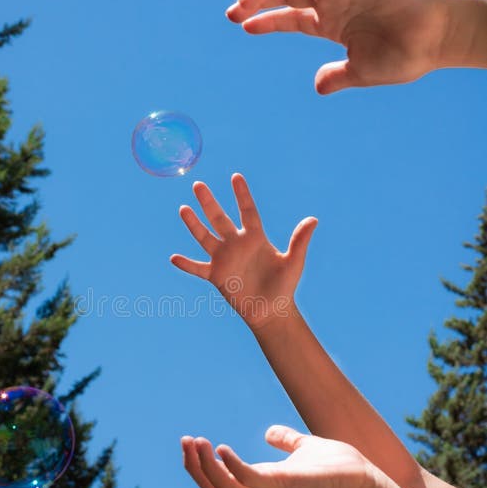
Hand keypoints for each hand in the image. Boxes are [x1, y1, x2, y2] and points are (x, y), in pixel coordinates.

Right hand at [170, 173, 315, 330]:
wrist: (271, 310)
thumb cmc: (284, 285)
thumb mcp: (294, 262)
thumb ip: (300, 240)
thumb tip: (313, 219)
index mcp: (255, 238)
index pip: (247, 211)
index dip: (242, 195)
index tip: (236, 177)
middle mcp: (236, 244)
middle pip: (219, 219)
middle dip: (208, 202)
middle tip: (198, 185)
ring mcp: (224, 259)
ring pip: (204, 238)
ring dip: (194, 225)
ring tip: (183, 209)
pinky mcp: (216, 276)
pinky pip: (198, 268)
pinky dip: (186, 265)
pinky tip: (173, 258)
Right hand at [182, 425, 377, 487]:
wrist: (366, 481)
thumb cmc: (338, 468)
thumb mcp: (304, 447)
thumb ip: (286, 441)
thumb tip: (269, 433)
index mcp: (263, 483)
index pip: (221, 482)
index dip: (202, 465)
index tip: (191, 441)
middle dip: (194, 467)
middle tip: (185, 440)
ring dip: (204, 467)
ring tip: (195, 441)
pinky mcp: (283, 486)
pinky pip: (248, 480)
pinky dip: (230, 466)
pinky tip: (221, 448)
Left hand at [226, 0, 451, 93]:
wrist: (435, 40)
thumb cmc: (405, 55)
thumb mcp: (361, 71)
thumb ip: (337, 76)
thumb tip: (317, 87)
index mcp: (332, 22)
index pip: (291, 17)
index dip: (266, 20)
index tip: (242, 26)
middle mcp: (334, 1)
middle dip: (257, 0)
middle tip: (232, 12)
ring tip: (244, 3)